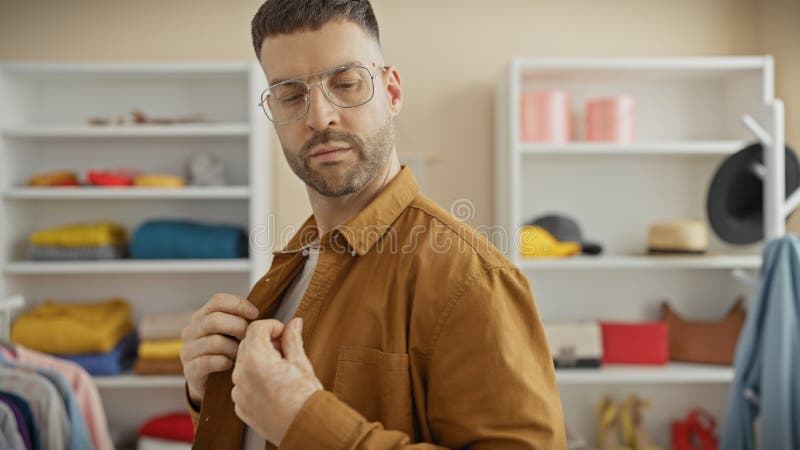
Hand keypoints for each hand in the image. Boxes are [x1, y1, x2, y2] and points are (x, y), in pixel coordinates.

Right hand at [180, 293, 258, 406]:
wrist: (210, 383)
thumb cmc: (226, 353)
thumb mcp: (231, 332)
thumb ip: (240, 319)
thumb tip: (260, 310)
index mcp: (201, 317)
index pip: (217, 301)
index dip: (238, 304)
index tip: (255, 313)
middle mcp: (191, 331)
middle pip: (215, 320)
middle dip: (239, 327)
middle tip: (249, 338)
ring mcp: (188, 351)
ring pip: (215, 342)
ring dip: (234, 348)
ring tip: (240, 354)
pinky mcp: (190, 370)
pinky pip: (209, 362)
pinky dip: (224, 362)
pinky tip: (231, 365)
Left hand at [231, 317, 322, 445]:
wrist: (305, 430)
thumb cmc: (305, 398)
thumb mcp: (300, 363)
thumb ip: (292, 340)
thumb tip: (294, 323)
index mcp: (255, 359)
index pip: (256, 328)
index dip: (273, 326)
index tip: (284, 333)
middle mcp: (241, 375)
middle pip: (246, 344)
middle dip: (265, 342)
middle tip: (285, 351)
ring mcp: (239, 393)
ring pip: (244, 365)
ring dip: (259, 361)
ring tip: (281, 371)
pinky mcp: (240, 406)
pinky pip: (244, 385)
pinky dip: (256, 380)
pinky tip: (274, 386)